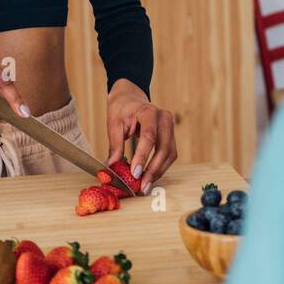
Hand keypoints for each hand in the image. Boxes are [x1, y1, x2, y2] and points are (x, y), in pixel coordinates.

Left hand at [104, 79, 176, 193]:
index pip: (149, 136)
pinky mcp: (171, 136)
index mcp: (149, 112)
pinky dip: (161, 167)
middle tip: (142, 186)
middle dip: (153, 169)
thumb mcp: (114, 123)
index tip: (135, 173)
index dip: (143, 157)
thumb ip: (115, 145)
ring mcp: (170, 127)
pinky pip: (170, 155)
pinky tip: (151, 177)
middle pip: (164, 147)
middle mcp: (164, 118)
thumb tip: (112, 166)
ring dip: (159, 171)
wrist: (130, 98)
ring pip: (170, 154)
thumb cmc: (121, 109)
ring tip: (146, 185)